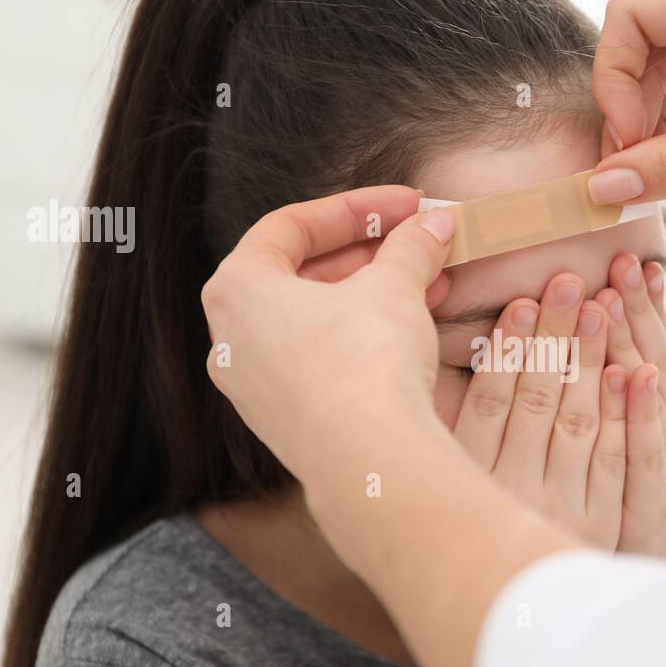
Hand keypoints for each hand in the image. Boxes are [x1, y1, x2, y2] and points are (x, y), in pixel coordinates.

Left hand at [201, 185, 453, 482]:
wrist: (370, 461)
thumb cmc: (364, 364)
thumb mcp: (394, 286)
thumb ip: (410, 247)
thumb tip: (433, 225)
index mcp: (236, 289)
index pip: (292, 226)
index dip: (357, 208)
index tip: (407, 205)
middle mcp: (232, 338)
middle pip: (303, 273)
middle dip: (371, 254)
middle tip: (422, 243)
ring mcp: (255, 386)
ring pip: (316, 321)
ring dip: (374, 295)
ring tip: (433, 283)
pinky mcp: (285, 423)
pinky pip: (321, 362)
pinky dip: (363, 338)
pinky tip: (413, 330)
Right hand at [453, 272, 627, 549]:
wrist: (514, 603)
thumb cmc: (473, 528)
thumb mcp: (450, 479)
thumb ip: (448, 426)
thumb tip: (437, 359)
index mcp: (466, 479)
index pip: (487, 403)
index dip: (507, 351)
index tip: (522, 303)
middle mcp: (511, 492)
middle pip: (537, 402)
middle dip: (555, 337)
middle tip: (571, 283)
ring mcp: (559, 509)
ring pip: (578, 424)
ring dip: (591, 361)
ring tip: (602, 308)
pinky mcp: (599, 524)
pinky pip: (615, 463)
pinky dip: (624, 415)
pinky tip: (631, 372)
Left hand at [595, 255, 665, 557]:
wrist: (637, 581)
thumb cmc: (641, 502)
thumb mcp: (662, 438)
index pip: (663, 349)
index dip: (649, 305)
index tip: (636, 259)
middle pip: (659, 364)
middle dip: (638, 311)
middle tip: (621, 262)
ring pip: (651, 400)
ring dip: (632, 347)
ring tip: (615, 300)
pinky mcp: (648, 505)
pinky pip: (643, 451)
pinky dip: (640, 412)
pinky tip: (632, 374)